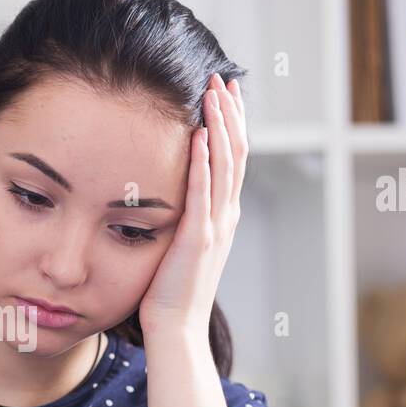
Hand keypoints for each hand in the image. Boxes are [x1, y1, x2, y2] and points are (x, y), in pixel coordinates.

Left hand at [137, 72, 247, 336]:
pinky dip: (204, 161)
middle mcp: (226, 215)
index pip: (233, 158)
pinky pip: (203, 192)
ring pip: (225, 165)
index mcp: (223, 215)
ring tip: (213, 93)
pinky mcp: (198, 237)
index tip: (224, 92)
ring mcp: (215, 225)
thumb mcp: (180, 243)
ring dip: (221, 125)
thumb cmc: (170, 291)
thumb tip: (169, 190)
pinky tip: (201, 134)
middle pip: (236, 152)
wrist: (177, 328)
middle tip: (222, 78)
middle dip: (230, 113)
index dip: (232, 123)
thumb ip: (182, 216)